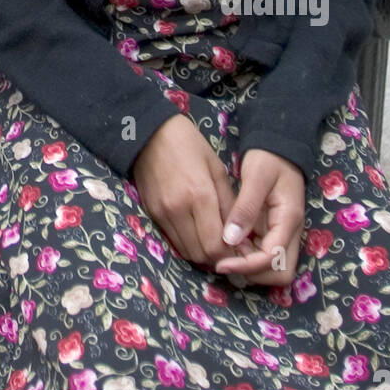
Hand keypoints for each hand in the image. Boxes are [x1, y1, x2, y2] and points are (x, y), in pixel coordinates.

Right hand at [132, 115, 235, 265]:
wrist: (148, 132)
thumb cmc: (189, 144)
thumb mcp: (216, 168)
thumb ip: (228, 204)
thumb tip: (240, 235)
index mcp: (200, 195)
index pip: (216, 245)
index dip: (231, 255)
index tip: (241, 250)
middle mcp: (178, 210)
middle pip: (201, 254)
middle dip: (219, 257)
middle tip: (230, 248)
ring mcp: (162, 213)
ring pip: (186, 252)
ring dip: (202, 253)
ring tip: (215, 241)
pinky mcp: (151, 213)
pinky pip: (173, 240)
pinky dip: (188, 243)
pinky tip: (197, 232)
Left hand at [213, 149, 305, 284]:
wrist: (278, 147)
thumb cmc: (268, 158)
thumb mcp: (256, 177)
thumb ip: (245, 207)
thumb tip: (231, 239)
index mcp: (289, 220)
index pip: (273, 259)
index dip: (247, 266)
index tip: (222, 263)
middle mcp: (290, 233)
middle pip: (279, 273)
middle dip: (252, 273)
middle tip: (226, 257)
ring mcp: (282, 233)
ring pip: (271, 267)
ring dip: (248, 266)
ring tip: (224, 249)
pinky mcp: (272, 231)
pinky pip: (262, 254)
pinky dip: (246, 256)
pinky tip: (228, 242)